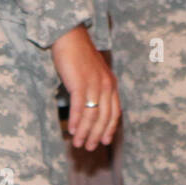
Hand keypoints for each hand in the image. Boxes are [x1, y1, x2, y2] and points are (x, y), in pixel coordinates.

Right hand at [50, 25, 120, 150]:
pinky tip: (72, 130)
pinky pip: (80, 107)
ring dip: (85, 132)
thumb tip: (92, 108)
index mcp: (111, 84)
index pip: (115, 113)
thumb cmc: (79, 55)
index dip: (110, 129)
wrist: (70, 36)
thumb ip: (96, 89)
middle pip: (104, 118)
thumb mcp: (93, 73)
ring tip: (78, 143)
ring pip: (92, 116)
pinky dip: (76, 121)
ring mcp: (94, 84)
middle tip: (88, 147)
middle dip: (96, 135)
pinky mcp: (80, 83)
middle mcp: (106, 85)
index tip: (105, 142)